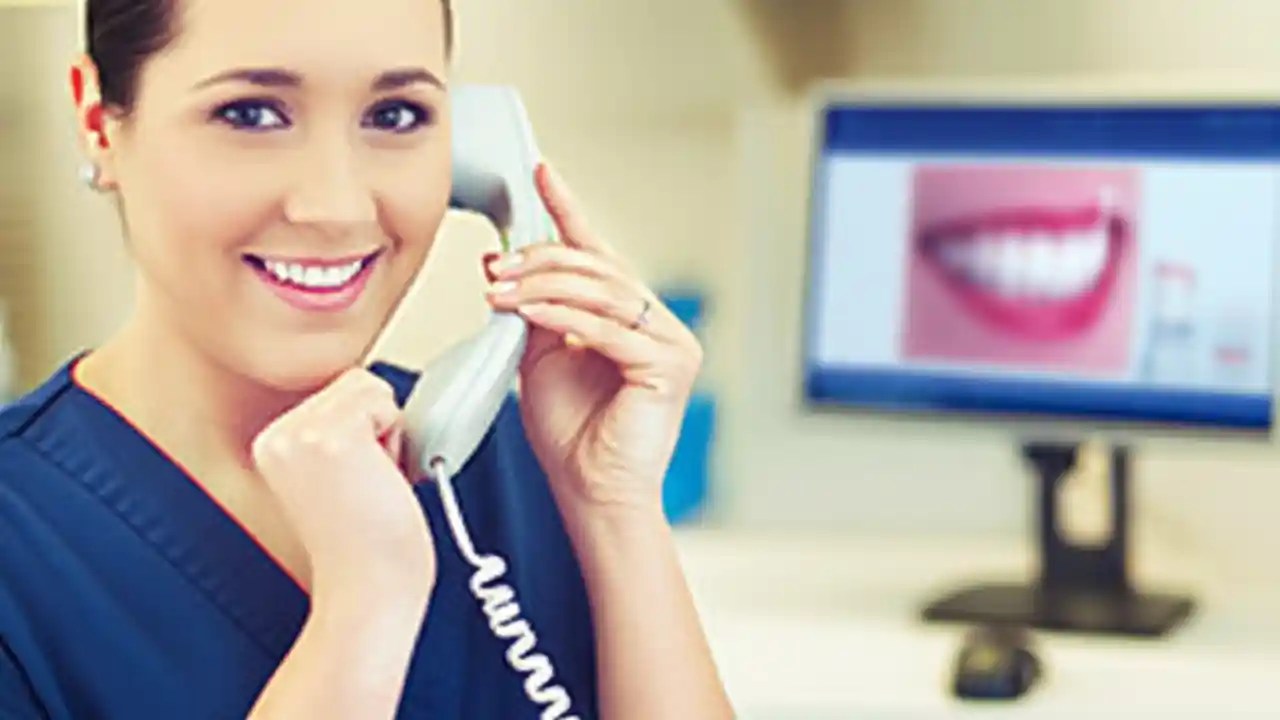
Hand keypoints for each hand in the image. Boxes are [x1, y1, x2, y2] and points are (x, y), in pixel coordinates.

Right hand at [251, 368, 434, 599]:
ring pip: (370, 387)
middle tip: (367, 488)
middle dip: (377, 432)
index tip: (356, 486)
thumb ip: (341, 434)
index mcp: (273, 444)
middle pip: (355, 385)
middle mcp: (277, 435)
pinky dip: (397, 437)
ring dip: (389, 435)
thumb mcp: (338, 477)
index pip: (340, 395)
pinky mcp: (330, 437)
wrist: (369, 594)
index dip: (366, 437)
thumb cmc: (369, 547)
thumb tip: (376, 395)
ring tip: (373, 485)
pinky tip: (380, 480)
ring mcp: (300, 433)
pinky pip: (385, 400)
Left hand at [484, 164, 702, 518]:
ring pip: (601, 290)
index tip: (542, 174)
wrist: (590, 494)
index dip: (568, 211)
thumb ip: (532, 312)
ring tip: (500, 293)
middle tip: (495, 271)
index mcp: (628, 318)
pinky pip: (608, 327)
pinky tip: (531, 315)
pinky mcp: (669, 365)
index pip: (596, 253)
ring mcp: (670, 343)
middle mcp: (657, 324)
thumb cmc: (570, 436)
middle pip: (596, 267)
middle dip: (538, 261)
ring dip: (542, 286)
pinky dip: (564, 317)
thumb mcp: (539, 358)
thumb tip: (502, 265)